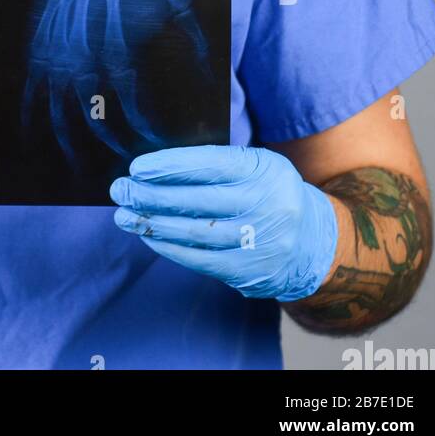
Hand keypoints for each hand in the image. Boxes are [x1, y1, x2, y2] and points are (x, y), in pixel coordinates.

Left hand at [109, 145, 339, 300]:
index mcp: (263, 170)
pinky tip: (150, 237)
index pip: (209, 165)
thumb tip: (157, 168)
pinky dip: (170, 248)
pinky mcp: (249, 272)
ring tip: (125, 216)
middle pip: (197, 202)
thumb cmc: (269, 192)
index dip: (170, 167)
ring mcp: (259, 243)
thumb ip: (215, 163)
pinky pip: (201, 260)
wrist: (314, 241)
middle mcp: (265, 206)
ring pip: (195, 234)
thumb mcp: (255, 165)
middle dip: (152, 196)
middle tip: (120, 191)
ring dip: (153, 225)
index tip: (138, 168)